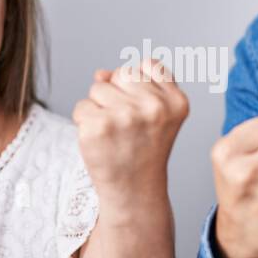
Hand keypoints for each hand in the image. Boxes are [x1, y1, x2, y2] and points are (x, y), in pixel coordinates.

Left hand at [72, 58, 188, 207]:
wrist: (134, 191)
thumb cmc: (143, 150)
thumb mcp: (156, 114)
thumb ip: (136, 84)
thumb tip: (100, 73)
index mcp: (176, 101)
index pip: (147, 65)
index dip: (139, 86)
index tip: (145, 114)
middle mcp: (154, 107)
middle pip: (122, 73)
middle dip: (119, 94)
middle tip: (127, 126)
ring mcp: (126, 116)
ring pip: (98, 87)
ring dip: (99, 108)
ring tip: (114, 133)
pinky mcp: (98, 126)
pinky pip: (81, 107)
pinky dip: (84, 122)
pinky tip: (100, 141)